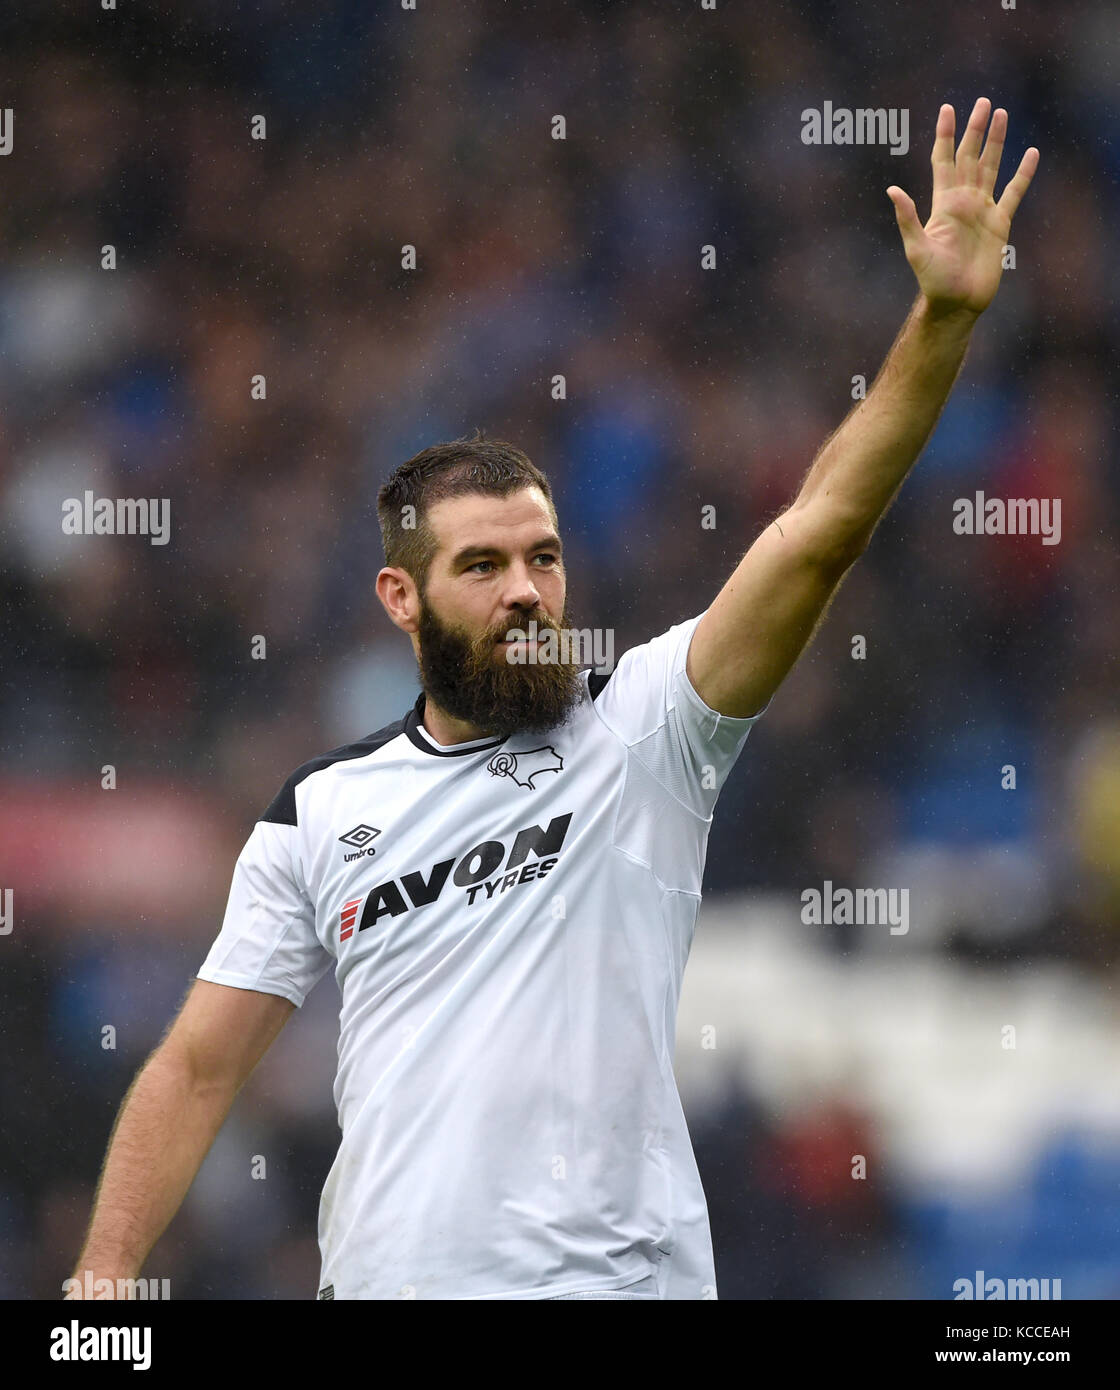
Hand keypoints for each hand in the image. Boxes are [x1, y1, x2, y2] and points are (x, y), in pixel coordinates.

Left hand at [887, 98, 1038, 318]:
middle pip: (970, 157)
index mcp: (943, 204)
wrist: (957, 302)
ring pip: (991, 167)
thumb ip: (907, 218)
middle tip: (983, 102)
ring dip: (997, 142)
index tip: (948, 109)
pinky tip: (1031, 154)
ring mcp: (982, 211)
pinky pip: (1013, 193)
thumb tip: (892, 190)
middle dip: (975, 130)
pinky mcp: (1000, 224)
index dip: (945, 135)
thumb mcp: (916, 248)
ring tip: (1002, 114)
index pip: (943, 161)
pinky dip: (1022, 174)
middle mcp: (963, 202)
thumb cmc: (933, 280)